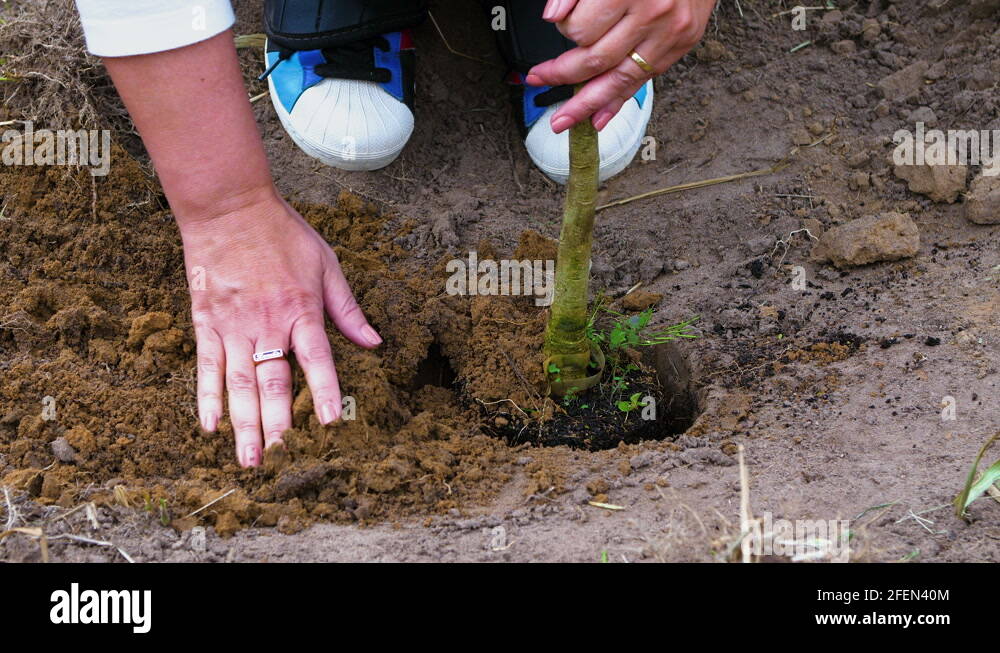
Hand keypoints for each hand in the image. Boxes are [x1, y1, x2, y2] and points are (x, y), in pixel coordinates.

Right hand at [179, 188, 381, 467]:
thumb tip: (375, 343)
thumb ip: (347, 308)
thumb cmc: (283, 234)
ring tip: (248, 459)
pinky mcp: (207, 322)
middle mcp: (267, 323)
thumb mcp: (326, 264)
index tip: (331, 423)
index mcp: (301, 309)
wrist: (228, 207)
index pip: (316, 359)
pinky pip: (206, 366)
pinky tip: (211, 427)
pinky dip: (207, 397)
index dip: (325, 391)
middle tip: (279, 459)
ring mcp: (233, 325)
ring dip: (244, 423)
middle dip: (277, 424)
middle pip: (273, 381)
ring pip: (238, 383)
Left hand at [526, 0, 716, 131]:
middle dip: (562, 75)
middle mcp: (651, 13)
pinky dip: (619, 101)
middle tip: (538, 81)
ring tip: (564, 119)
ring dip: (587, 104)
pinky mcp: (681, 44)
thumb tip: (553, 16)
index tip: (558, 26)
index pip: (581, 29)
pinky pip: (644, 80)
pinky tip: (600, 117)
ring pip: (619, 79)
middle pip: (596, 60)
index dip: (563, 32)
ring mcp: (669, 32)